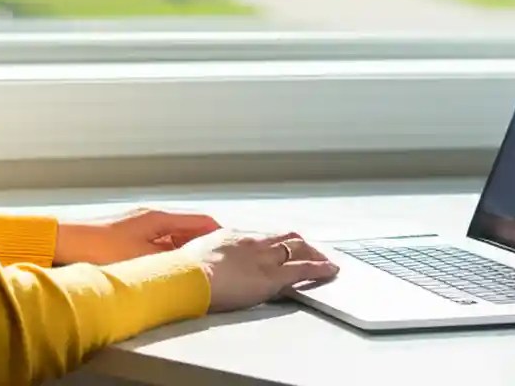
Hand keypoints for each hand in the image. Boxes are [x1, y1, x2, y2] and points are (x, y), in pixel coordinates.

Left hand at [53, 208, 220, 265]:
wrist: (64, 242)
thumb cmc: (100, 248)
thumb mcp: (142, 258)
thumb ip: (170, 262)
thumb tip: (194, 267)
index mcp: (159, 218)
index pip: (201, 221)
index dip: (219, 234)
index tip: (233, 246)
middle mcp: (151, 217)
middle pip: (187, 229)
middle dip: (204, 244)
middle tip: (218, 261)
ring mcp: (138, 226)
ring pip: (172, 238)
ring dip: (184, 251)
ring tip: (196, 268)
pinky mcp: (125, 236)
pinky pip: (157, 244)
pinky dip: (168, 255)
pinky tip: (167, 270)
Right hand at [180, 230, 339, 312]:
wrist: (186, 276)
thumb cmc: (184, 269)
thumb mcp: (196, 254)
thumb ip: (209, 255)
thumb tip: (204, 259)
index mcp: (233, 236)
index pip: (264, 237)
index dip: (278, 242)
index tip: (284, 246)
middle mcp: (253, 242)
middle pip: (286, 238)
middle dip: (302, 244)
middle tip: (313, 251)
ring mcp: (264, 258)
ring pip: (298, 250)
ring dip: (315, 255)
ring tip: (326, 262)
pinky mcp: (271, 277)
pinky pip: (302, 270)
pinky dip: (319, 269)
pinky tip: (330, 271)